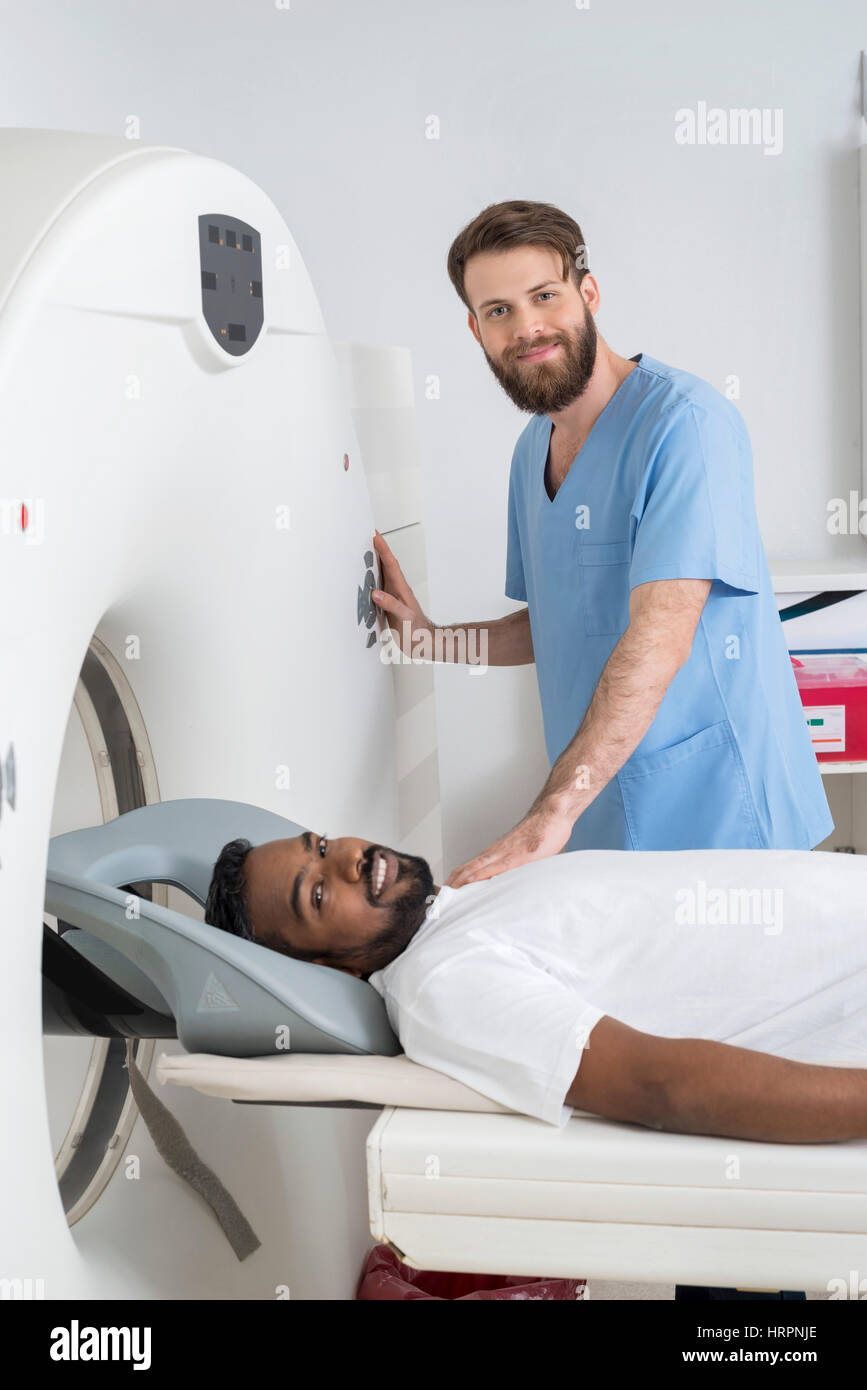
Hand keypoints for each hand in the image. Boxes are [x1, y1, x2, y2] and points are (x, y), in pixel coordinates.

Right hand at [371, 529, 433, 656]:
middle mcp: (397, 591)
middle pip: (386, 566)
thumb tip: (376, 593)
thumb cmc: (418, 631)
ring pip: (382, 577)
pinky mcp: (389, 607)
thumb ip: (392, 605)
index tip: (375, 537)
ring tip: (364, 553)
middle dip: (378, 551)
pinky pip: (378, 590)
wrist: (425, 643)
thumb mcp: (405, 617)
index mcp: (401, 590)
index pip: (391, 565)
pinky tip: (365, 582)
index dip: (383, 550)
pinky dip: (371, 582)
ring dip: (374, 565)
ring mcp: (393, 598)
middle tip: (368, 537)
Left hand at [444, 805, 574, 888]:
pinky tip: (471, 882)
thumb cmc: (541, 831)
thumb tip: (509, 880)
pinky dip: (480, 875)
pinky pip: (496, 867)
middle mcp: (497, 852)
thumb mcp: (525, 852)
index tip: (447, 893)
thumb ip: (515, 865)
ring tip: (449, 895)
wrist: (552, 814)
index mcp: (497, 852)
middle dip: (454, 884)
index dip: (457, 879)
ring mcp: (507, 853)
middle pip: (468, 869)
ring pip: (477, 868)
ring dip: (461, 881)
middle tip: (441, 899)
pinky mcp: (520, 856)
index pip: (471, 867)